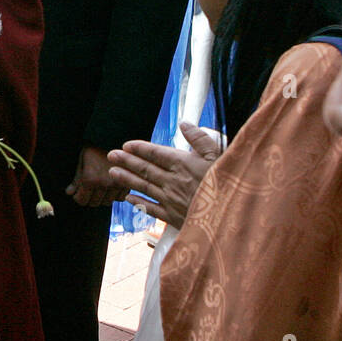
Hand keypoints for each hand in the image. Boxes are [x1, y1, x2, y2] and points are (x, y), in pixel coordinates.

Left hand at [66, 145, 129, 206]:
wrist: (114, 136)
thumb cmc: (95, 146)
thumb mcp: (82, 159)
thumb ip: (76, 178)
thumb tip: (70, 192)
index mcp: (90, 180)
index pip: (81, 200)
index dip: (78, 196)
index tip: (79, 191)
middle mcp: (103, 185)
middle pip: (94, 203)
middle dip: (89, 198)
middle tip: (89, 190)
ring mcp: (116, 185)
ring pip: (107, 202)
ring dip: (103, 197)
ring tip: (101, 188)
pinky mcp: (127, 183)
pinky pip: (120, 198)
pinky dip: (115, 195)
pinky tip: (112, 187)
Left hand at [107, 123, 222, 229]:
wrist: (230, 216)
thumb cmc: (227, 185)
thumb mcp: (219, 155)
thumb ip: (200, 138)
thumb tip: (185, 124)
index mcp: (183, 164)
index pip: (156, 153)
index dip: (140, 148)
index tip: (127, 145)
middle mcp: (172, 181)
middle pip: (145, 168)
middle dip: (127, 161)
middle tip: (112, 155)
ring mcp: (171, 199)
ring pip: (144, 186)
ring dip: (127, 179)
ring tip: (113, 173)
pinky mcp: (173, 216)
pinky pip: (150, 208)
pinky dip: (138, 202)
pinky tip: (128, 198)